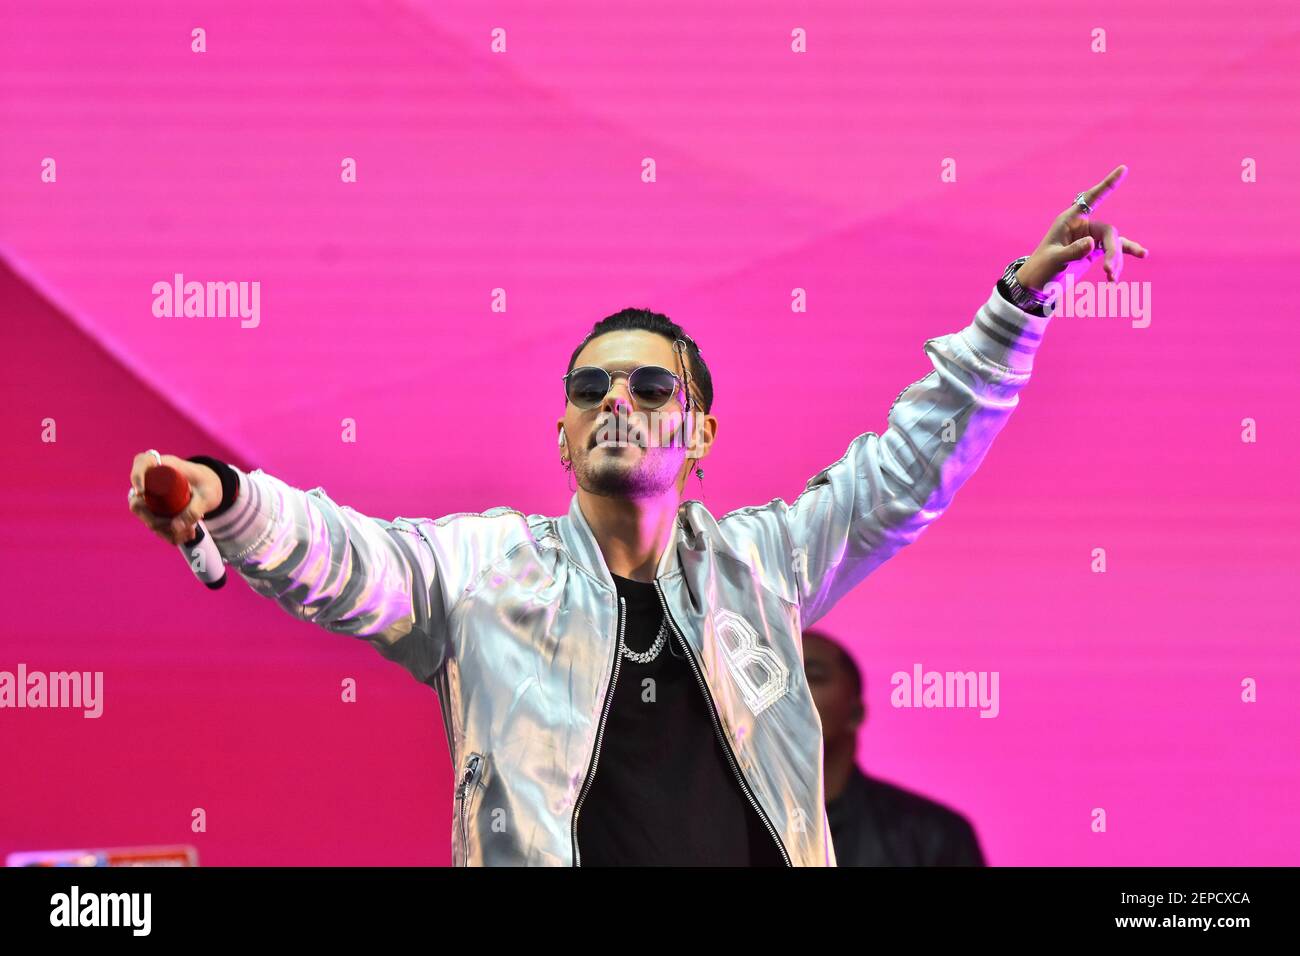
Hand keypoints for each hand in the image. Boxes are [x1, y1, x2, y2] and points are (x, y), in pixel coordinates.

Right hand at [128, 451, 222, 544]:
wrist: (210, 487)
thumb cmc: (208, 484)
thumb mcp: (207, 497)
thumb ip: (194, 510)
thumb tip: (175, 528)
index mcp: (167, 465)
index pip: (143, 462)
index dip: (137, 475)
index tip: (142, 492)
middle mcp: (153, 478)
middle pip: (138, 498)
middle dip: (156, 520)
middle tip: (179, 529)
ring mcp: (150, 493)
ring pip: (145, 514)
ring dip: (164, 529)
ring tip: (189, 533)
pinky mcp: (153, 506)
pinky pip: (152, 521)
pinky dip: (166, 532)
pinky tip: (183, 536)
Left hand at [1015, 164, 1148, 291]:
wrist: (1036, 285)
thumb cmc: (1041, 269)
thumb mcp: (1054, 260)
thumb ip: (1073, 252)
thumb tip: (1092, 243)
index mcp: (1070, 220)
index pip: (1092, 198)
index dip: (1108, 184)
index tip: (1123, 169)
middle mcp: (1082, 226)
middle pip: (1108, 232)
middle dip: (1112, 251)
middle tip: (1108, 270)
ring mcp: (1090, 239)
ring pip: (1113, 244)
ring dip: (1115, 260)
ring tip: (1112, 278)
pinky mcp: (1094, 252)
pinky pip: (1113, 252)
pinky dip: (1120, 259)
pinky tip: (1139, 257)